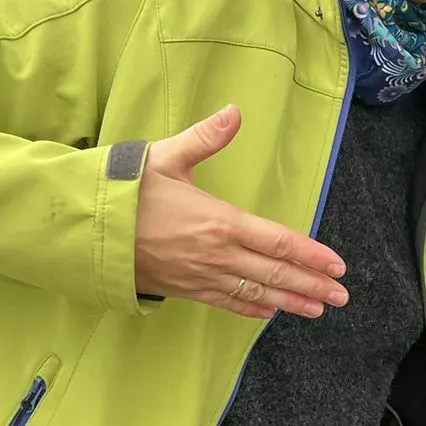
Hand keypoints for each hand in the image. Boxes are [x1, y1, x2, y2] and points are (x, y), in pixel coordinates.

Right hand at [134, 104, 349, 319]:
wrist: (84, 231)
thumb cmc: (125, 191)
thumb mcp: (166, 157)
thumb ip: (205, 138)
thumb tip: (234, 112)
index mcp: (220, 221)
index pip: (279, 242)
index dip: (311, 256)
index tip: (337, 266)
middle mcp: (216, 254)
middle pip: (275, 274)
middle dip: (311, 286)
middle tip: (341, 296)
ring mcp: (201, 276)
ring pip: (255, 294)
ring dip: (290, 302)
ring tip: (318, 310)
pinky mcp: (184, 289)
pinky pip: (226, 303)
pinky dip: (252, 309)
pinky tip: (269, 313)